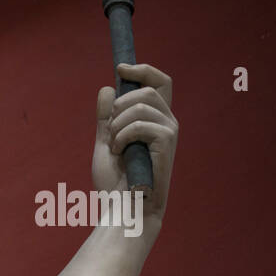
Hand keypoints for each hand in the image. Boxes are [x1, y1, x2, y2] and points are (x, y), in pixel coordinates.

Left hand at [92, 63, 178, 223]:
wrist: (123, 207)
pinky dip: (121, 137)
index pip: (160, 82)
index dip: (143, 70)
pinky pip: (139, 124)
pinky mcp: (167, 143)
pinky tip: (119, 153)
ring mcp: (169, 132)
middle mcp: (168, 122)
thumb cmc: (115, 182)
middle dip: (120, 105)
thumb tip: (107, 88)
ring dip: (118, 124)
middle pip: (148, 89)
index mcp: (156, 119)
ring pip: (141, 105)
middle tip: (110, 129)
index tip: (120, 68)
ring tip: (114, 146)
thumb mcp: (106, 143)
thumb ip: (106, 118)